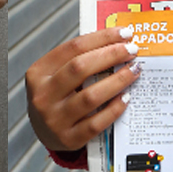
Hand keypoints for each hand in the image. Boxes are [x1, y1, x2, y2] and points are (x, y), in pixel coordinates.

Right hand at [26, 27, 140, 151]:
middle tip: (131, 50)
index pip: (72, 47)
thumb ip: (78, 59)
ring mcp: (54, 119)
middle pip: (80, 68)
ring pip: (90, 96)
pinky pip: (96, 122)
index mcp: (38, 73)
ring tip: (134, 71)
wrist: (45, 132)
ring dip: (117, 80)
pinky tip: (126, 97)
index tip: (123, 33)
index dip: (101, 38)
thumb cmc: (57, 96)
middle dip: (111, 55)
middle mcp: (43, 95)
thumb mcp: (56, 74)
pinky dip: (114, 108)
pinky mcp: (69, 139)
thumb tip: (115, 42)